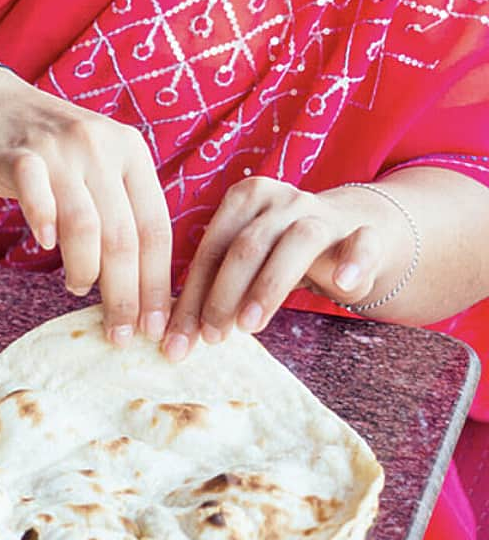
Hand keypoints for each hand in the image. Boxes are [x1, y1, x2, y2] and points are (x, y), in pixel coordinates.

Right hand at [0, 69, 172, 343]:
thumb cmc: (50, 150)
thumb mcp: (99, 167)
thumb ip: (119, 213)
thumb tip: (140, 288)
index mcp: (132, 153)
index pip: (155, 228)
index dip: (157, 283)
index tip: (155, 325)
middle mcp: (102, 148)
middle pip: (123, 235)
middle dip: (125, 294)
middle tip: (121, 333)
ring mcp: (60, 150)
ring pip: (84, 224)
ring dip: (85, 270)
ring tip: (78, 289)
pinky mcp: (18, 155)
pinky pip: (36, 196)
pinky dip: (44, 225)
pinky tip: (46, 247)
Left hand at [161, 177, 391, 360]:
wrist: (356, 232)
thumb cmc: (282, 253)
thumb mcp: (246, 265)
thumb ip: (215, 290)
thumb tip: (175, 339)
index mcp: (245, 199)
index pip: (211, 251)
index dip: (192, 296)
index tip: (176, 340)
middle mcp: (282, 200)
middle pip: (246, 246)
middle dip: (222, 296)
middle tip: (210, 337)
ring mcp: (325, 214)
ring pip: (296, 242)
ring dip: (269, 286)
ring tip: (249, 326)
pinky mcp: (365, 232)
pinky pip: (362, 243)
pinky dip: (354, 261)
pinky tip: (343, 285)